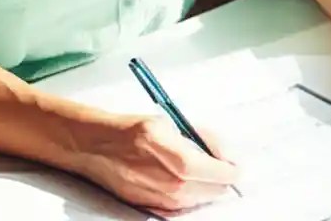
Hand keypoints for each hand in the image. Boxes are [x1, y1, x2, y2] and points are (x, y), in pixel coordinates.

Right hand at [73, 115, 240, 211]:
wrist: (95, 147)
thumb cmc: (130, 131)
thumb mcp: (170, 123)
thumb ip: (201, 138)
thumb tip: (226, 154)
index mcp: (174, 154)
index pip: (218, 172)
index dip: (231, 168)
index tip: (235, 165)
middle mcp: (168, 181)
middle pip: (213, 190)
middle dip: (221, 178)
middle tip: (220, 166)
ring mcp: (159, 197)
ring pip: (200, 200)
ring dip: (206, 187)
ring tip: (198, 170)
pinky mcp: (151, 207)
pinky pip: (183, 206)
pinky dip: (190, 195)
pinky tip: (183, 181)